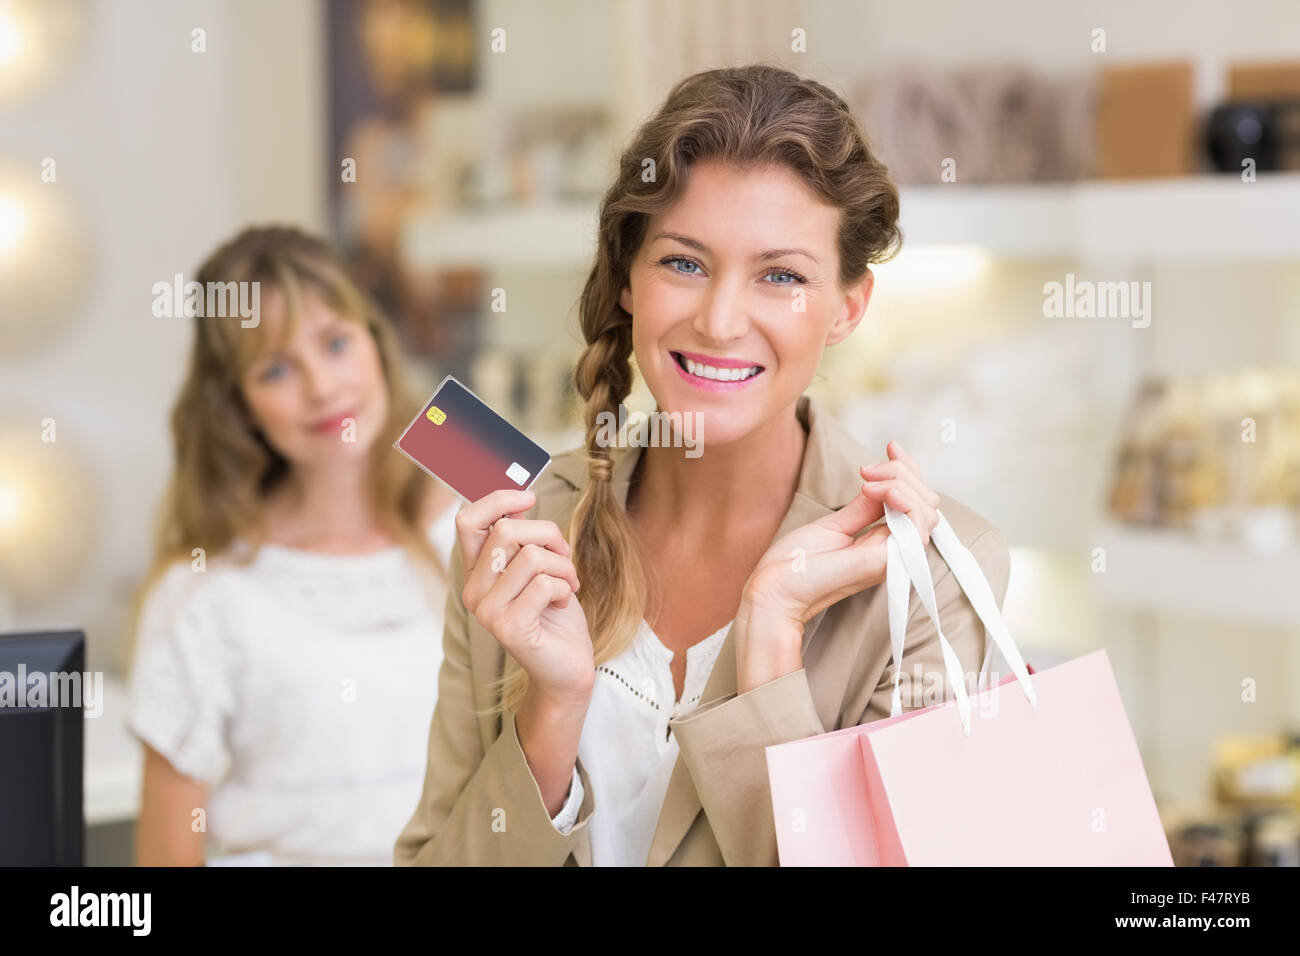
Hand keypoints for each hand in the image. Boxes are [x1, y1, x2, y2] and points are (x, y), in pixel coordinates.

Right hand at [455, 488, 594, 706]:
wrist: (568, 667)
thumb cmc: (554, 613)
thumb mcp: (538, 566)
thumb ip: (523, 537)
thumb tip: (520, 497)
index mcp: (476, 571)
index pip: (467, 520)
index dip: (498, 499)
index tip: (529, 498)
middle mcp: (473, 590)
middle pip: (507, 530)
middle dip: (548, 536)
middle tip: (564, 558)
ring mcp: (487, 611)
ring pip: (530, 555)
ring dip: (563, 566)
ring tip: (567, 585)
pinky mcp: (508, 628)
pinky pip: (544, 584)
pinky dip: (565, 589)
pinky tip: (562, 605)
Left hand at [734, 442, 939, 688]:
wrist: (775, 588)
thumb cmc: (796, 563)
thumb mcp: (834, 524)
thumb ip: (863, 507)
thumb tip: (882, 483)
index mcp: (882, 542)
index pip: (913, 502)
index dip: (907, 470)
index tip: (890, 447)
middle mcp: (893, 550)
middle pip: (925, 503)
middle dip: (903, 472)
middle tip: (867, 468)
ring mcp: (893, 556)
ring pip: (926, 511)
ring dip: (901, 482)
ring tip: (868, 479)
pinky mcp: (888, 561)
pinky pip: (917, 525)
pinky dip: (904, 499)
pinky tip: (880, 489)